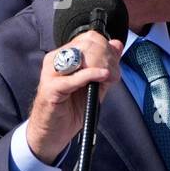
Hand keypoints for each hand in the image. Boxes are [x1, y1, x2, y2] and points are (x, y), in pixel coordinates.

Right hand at [26, 30, 123, 162]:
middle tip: (113, 73)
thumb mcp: (96, 84)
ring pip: (82, 56)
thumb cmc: (72, 108)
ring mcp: (51, 73)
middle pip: (88, 44)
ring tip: (109, 77)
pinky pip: (74, 77)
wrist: (54, 132)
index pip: (89, 38)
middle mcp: (56, 60)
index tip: (114, 64)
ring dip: (102, 65)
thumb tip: (117, 44)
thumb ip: (106, 65)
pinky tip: (103, 76)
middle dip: (107, 56)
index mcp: (64, 55)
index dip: (106, 48)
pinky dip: (91, 74)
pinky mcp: (51, 88)